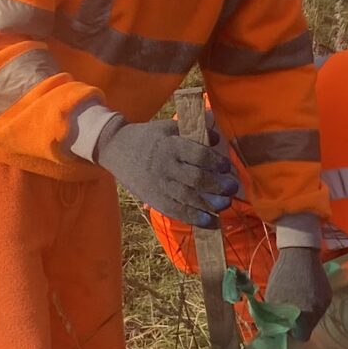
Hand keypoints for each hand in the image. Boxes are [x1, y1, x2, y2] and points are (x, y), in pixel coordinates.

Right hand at [94, 119, 237, 223]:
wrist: (115, 149)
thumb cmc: (147, 137)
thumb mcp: (167, 127)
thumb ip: (191, 130)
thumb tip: (215, 135)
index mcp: (171, 145)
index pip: (198, 155)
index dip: (216, 162)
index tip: (226, 167)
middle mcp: (166, 166)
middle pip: (196, 179)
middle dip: (218, 185)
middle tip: (232, 188)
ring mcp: (159, 185)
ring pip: (188, 197)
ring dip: (210, 203)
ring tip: (225, 204)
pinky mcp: (154, 199)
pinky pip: (176, 211)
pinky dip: (194, 218)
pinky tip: (210, 221)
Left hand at [263, 245, 329, 340]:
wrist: (300, 252)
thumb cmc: (283, 275)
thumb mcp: (272, 297)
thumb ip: (274, 317)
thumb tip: (274, 330)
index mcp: (304, 314)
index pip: (302, 337)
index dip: (293, 333)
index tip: (286, 325)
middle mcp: (317, 311)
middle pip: (308, 327)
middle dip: (299, 322)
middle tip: (289, 311)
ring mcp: (325, 302)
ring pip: (315, 316)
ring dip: (306, 312)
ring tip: (297, 297)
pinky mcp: (329, 294)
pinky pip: (320, 306)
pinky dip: (312, 302)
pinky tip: (305, 291)